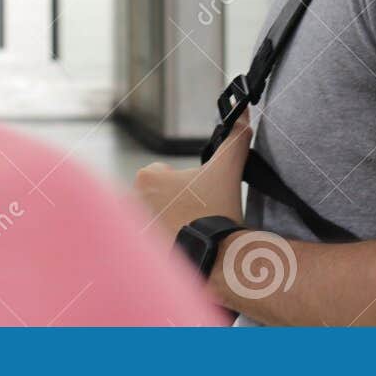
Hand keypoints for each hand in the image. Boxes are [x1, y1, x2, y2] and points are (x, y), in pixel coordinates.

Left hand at [133, 109, 251, 241]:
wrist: (217, 258)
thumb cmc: (216, 212)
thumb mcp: (228, 169)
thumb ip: (235, 140)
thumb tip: (243, 118)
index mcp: (146, 178)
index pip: (162, 172)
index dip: (184, 182)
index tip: (198, 195)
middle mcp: (132, 201)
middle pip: (157, 194)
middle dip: (175, 202)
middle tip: (197, 213)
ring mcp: (134, 228)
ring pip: (154, 216)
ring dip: (169, 221)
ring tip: (192, 231)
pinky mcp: (140, 251)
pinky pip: (151, 240)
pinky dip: (165, 241)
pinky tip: (184, 245)